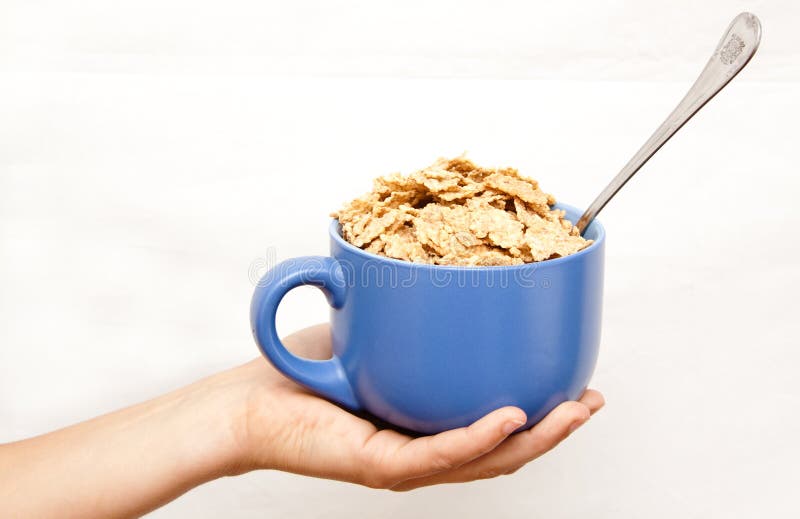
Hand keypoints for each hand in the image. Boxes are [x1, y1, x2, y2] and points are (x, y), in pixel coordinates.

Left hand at [225, 324, 603, 489]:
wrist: (249, 404)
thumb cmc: (310, 368)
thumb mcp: (377, 331)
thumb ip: (412, 310)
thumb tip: (447, 261)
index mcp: (433, 423)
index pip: (499, 425)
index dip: (545, 411)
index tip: (579, 384)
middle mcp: (427, 449)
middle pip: (507, 447)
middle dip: (558, 427)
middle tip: (592, 400)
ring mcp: (408, 462)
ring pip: (488, 458)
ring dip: (538, 437)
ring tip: (575, 411)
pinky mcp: (383, 465)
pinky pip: (442, 455)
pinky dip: (481, 438)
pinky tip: (513, 417)